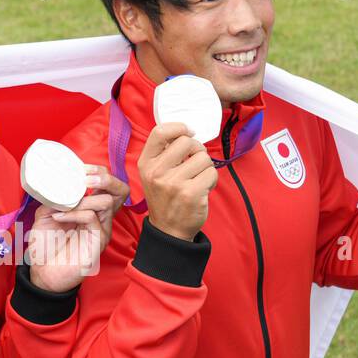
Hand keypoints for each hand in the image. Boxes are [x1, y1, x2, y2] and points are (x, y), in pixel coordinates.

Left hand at [26, 165, 128, 292]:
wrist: (43, 273)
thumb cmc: (47, 246)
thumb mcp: (45, 214)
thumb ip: (53, 198)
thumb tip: (56, 183)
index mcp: (91, 208)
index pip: (108, 184)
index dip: (99, 171)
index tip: (80, 168)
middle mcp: (101, 218)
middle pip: (120, 190)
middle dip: (105, 178)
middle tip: (84, 178)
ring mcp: (102, 230)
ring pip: (106, 202)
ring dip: (83, 198)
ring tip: (65, 204)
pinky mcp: (98, 243)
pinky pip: (92, 219)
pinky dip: (74, 213)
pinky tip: (58, 217)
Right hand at [138, 122, 216, 240]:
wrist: (169, 230)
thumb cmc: (165, 198)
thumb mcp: (153, 174)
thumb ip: (163, 153)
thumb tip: (187, 132)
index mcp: (146, 164)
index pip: (159, 132)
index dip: (178, 127)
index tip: (188, 132)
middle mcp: (157, 172)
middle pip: (187, 141)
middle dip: (197, 150)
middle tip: (195, 162)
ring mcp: (174, 183)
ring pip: (203, 158)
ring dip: (205, 167)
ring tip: (197, 179)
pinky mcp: (191, 193)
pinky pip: (212, 173)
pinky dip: (211, 180)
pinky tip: (203, 188)